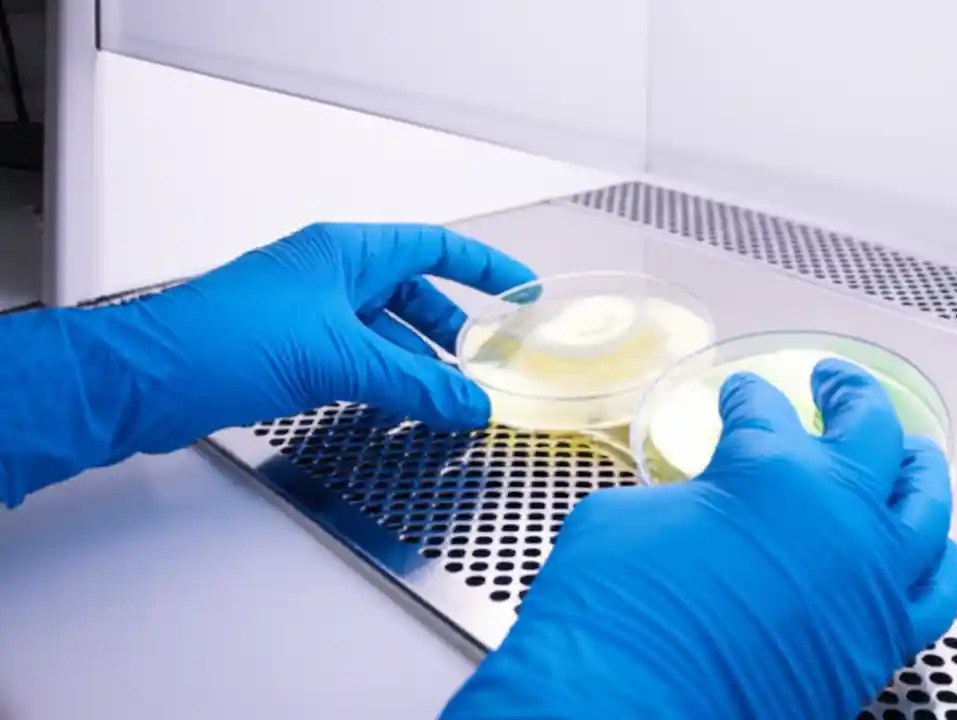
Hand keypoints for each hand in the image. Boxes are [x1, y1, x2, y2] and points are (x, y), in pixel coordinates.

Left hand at [120, 222, 534, 452]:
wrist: (146, 381)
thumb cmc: (221, 340)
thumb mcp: (337, 360)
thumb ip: (412, 384)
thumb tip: (468, 403)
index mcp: (344, 253)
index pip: (433, 246)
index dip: (483, 265)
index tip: (520, 289)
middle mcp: (329, 277)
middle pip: (413, 294)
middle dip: (453, 330)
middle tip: (485, 363)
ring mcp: (309, 315)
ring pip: (385, 334)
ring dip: (418, 364)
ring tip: (450, 398)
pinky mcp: (290, 352)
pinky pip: (357, 361)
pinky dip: (386, 383)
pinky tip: (401, 408)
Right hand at [443, 360, 956, 718]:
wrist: (635, 710)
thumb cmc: (619, 615)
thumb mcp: (625, 520)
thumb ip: (682, 501)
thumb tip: (693, 512)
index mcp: (771, 468)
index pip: (763, 409)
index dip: (748, 395)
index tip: (744, 393)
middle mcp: (839, 512)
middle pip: (869, 427)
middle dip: (850, 393)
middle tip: (835, 381)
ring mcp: (871, 577)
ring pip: (926, 501)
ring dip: (916, 466)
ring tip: (910, 449)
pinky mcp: (883, 640)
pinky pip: (938, 590)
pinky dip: (940, 560)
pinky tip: (934, 547)